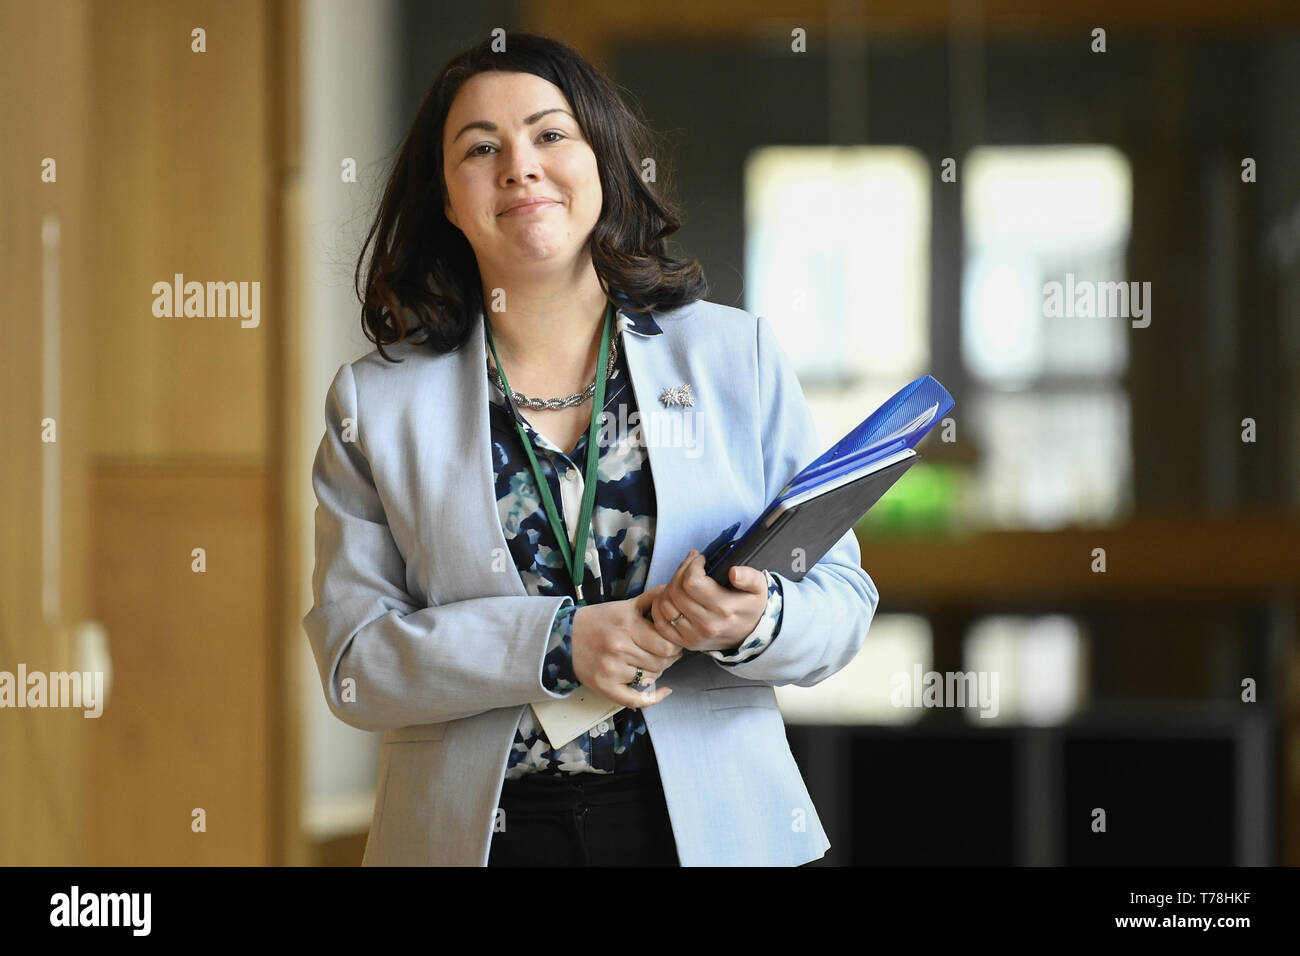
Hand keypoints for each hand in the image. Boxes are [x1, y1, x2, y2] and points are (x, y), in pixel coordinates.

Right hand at [569, 590, 682, 709]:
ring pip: (651, 678)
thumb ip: (650, 598)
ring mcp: (612, 670)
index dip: (675, 645)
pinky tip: (663, 691)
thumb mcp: (624, 605)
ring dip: (657, 672)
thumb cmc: (598, 620)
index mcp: (627, 626)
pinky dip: (653, 697)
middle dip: (669, 659)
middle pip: (661, 662)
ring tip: (651, 663)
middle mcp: (619, 648)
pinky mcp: (605, 686)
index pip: (666, 644)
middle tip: (667, 654)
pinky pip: (636, 699)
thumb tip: (671, 591)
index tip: (673, 643)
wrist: (565, 635)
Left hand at [645, 549, 767, 652]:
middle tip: (689, 567)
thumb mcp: (759, 587)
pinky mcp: (684, 642)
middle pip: (676, 591)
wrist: (749, 634)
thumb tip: (734, 572)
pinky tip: (671, 596)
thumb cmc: (750, 606)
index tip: (700, 560)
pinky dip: (660, 607)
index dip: (691, 565)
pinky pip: (660, 622)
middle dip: (680, 572)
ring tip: (682, 580)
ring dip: (669, 587)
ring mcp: (693, 636)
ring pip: (666, 604)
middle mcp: (707, 625)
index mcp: (724, 609)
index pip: (692, 582)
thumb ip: (749, 577)